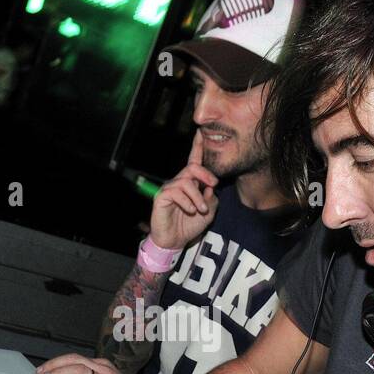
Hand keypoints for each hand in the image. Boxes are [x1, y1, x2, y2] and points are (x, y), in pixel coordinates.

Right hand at [149, 130, 219, 249]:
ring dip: (198, 196)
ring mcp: (169, 189)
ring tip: (200, 209)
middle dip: (205, 174)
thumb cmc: (189, 225)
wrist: (174, 241)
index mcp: (190, 184)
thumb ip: (211, 198)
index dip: (197, 147)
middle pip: (192, 167)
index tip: (200, 132)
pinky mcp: (161, 197)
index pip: (194, 162)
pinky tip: (190, 210)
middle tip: (213, 185)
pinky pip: (176, 192)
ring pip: (186, 181)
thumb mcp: (208, 212)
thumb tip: (210, 186)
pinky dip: (187, 202)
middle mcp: (179, 182)